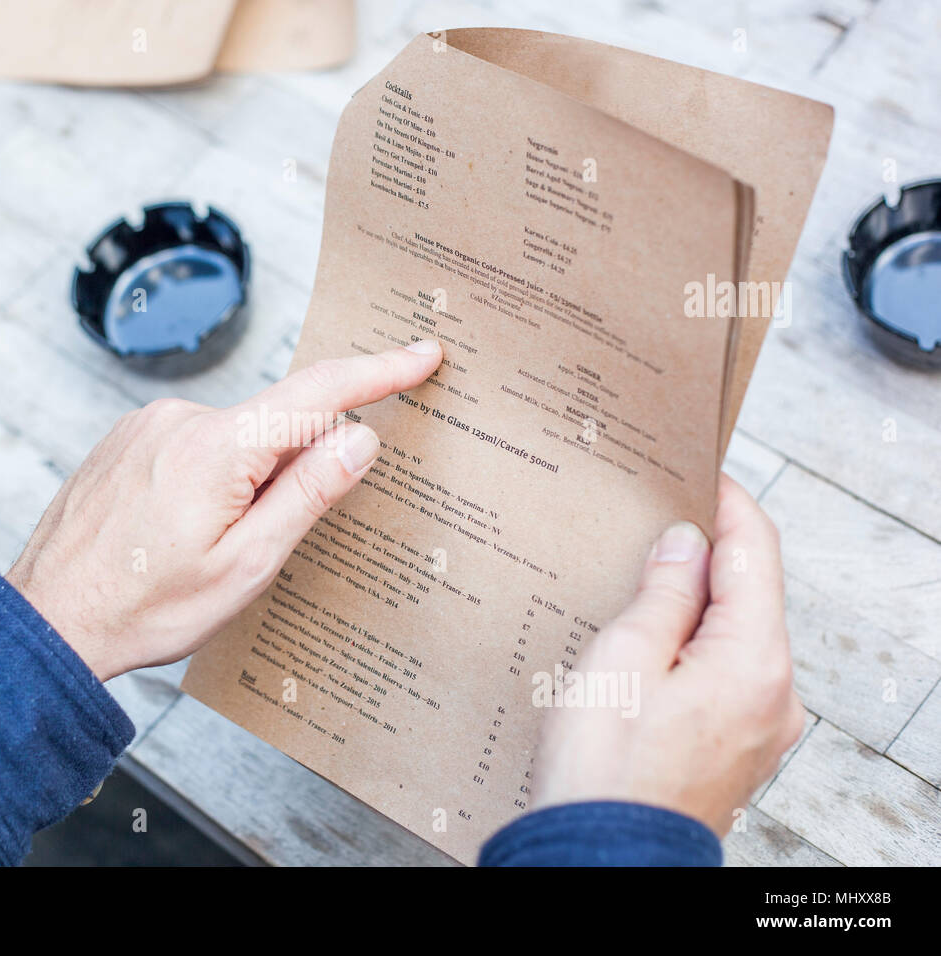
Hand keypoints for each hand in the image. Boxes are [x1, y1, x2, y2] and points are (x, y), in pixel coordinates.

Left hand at [7, 340, 444, 680]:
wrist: (48, 618)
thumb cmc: (146, 607)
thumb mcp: (246, 566)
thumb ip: (307, 494)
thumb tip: (359, 438)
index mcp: (218, 448)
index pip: (318, 392)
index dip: (378, 372)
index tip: (422, 354)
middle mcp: (181, 418)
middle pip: (276, 422)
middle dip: (294, 469)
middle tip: (260, 541)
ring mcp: (148, 423)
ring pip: (234, 437)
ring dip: (246, 479)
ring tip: (204, 549)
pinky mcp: (127, 437)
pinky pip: (195, 442)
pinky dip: (211, 475)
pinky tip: (179, 531)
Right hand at [528, 473, 803, 835]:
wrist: (603, 859)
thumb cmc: (605, 768)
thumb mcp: (623, 658)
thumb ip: (664, 593)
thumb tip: (687, 543)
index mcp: (755, 661)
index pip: (756, 553)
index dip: (727, 504)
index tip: (699, 472)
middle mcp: (777, 693)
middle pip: (751, 595)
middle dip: (704, 556)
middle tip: (652, 525)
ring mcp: (763, 726)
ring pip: (738, 637)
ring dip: (694, 605)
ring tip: (636, 588)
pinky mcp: (739, 749)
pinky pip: (727, 676)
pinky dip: (694, 648)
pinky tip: (646, 647)